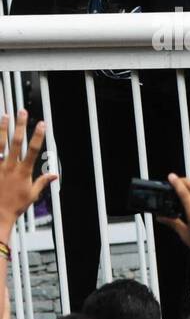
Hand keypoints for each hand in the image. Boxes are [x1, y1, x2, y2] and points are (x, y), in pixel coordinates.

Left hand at [0, 110, 55, 232]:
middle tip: (22, 112)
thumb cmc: (14, 206)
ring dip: (2, 129)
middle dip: (20, 126)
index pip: (33, 150)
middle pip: (16, 142)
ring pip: (0, 144)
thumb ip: (42, 182)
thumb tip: (55, 175)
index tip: (42, 124)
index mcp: (23, 172)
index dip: (38, 136)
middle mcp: (10, 167)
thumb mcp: (32, 195)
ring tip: (5, 116)